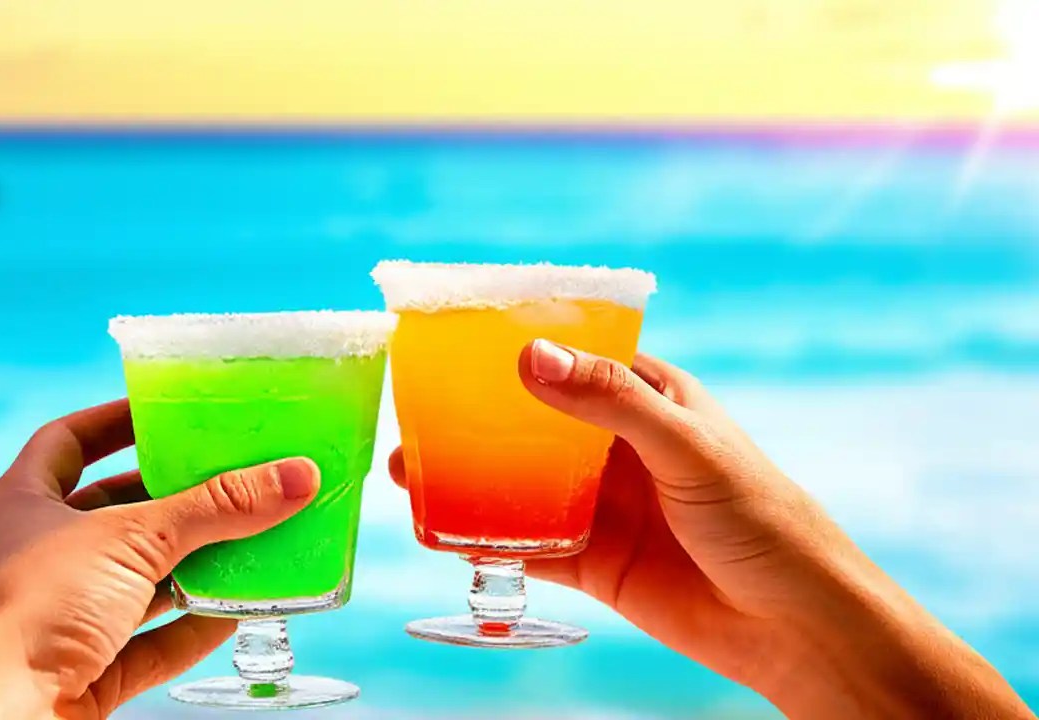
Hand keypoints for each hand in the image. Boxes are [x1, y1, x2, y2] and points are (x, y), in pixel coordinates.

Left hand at [0, 400, 320, 719]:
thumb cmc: (33, 609)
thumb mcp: (135, 539)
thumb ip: (219, 507)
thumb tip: (297, 475)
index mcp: (23, 505)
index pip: (68, 441)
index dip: (116, 422)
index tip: (168, 411)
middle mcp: (37, 558)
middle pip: (114, 513)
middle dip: (173, 498)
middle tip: (230, 477)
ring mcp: (60, 619)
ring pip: (138, 583)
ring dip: (192, 567)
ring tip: (251, 540)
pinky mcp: (85, 673)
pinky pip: (149, 645)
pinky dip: (192, 629)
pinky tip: (237, 613)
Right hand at [390, 343, 1032, 719]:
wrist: (796, 628)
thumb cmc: (764, 520)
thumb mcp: (687, 447)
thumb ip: (610, 403)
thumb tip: (531, 357)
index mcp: (648, 397)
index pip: (571, 355)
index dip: (513, 346)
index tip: (451, 342)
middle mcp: (618, 446)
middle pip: (531, 424)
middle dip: (473, 421)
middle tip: (414, 418)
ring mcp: (604, 505)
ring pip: (520, 484)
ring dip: (469, 480)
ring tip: (410, 476)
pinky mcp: (595, 562)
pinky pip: (528, 544)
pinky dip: (487, 539)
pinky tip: (445, 535)